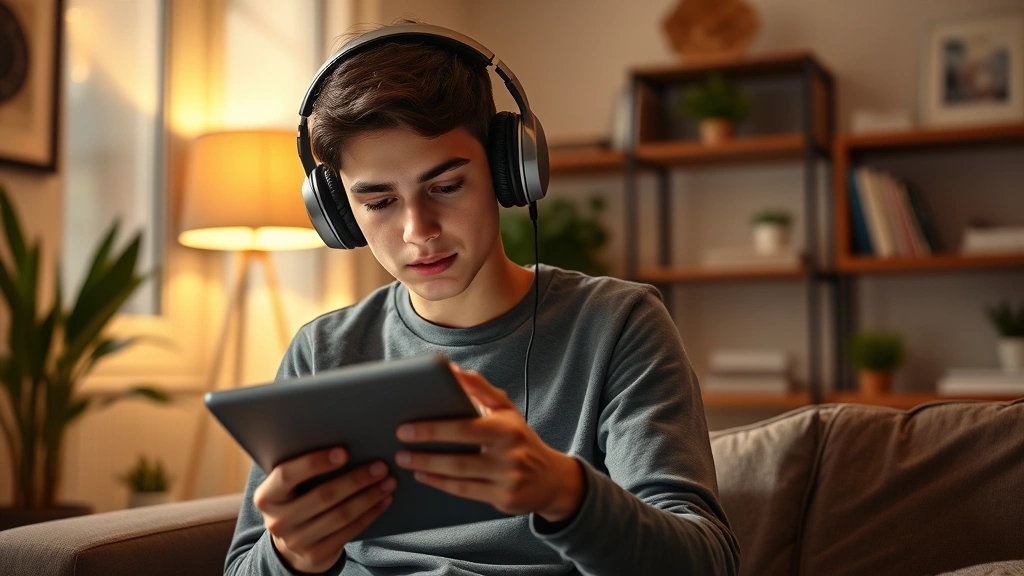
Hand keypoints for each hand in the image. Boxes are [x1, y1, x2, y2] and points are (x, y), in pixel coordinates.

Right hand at [253, 447, 395, 572]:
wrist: (292, 544)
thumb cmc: (296, 501)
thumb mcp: (289, 487)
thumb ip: (303, 468)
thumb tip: (345, 439)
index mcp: (266, 496)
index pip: (287, 475)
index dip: (315, 462)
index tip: (344, 452)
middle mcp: (277, 520)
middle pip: (322, 496)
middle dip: (356, 479)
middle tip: (381, 466)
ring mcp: (296, 541)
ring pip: (340, 515)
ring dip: (369, 496)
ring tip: (388, 481)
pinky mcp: (316, 554)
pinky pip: (349, 531)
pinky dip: (370, 513)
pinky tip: (384, 500)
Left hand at [394, 364, 584, 521]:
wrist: (550, 478)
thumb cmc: (519, 438)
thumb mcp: (506, 410)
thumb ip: (479, 389)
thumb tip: (452, 369)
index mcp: (508, 428)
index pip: (465, 428)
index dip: (434, 428)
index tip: (406, 427)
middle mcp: (510, 455)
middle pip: (460, 456)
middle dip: (425, 451)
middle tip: (399, 445)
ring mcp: (508, 480)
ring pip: (459, 476)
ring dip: (428, 468)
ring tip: (405, 459)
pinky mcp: (503, 499)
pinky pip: (465, 492)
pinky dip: (441, 484)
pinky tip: (423, 475)